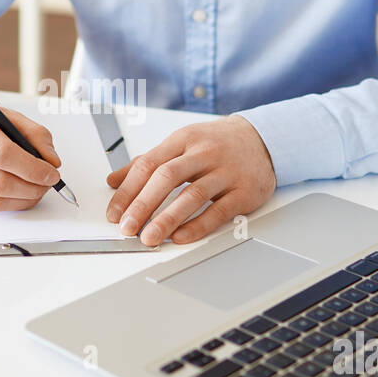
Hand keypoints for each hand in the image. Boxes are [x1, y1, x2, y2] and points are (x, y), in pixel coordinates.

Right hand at [0, 100, 60, 210]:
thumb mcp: (9, 116)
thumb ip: (36, 134)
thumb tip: (53, 162)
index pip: (2, 153)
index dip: (32, 168)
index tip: (52, 173)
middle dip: (32, 187)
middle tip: (49, 183)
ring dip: (24, 198)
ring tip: (38, 188)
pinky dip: (12, 202)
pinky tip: (22, 192)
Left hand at [106, 115, 275, 246]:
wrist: (263, 139)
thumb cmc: (216, 143)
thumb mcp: (180, 143)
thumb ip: (147, 162)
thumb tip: (114, 181)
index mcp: (182, 140)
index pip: (148, 164)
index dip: (128, 191)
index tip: (114, 213)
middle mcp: (203, 153)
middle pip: (167, 178)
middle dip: (143, 205)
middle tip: (127, 228)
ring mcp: (225, 172)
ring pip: (192, 195)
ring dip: (167, 219)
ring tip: (149, 237)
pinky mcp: (244, 191)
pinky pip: (218, 210)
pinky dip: (198, 225)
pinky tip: (181, 236)